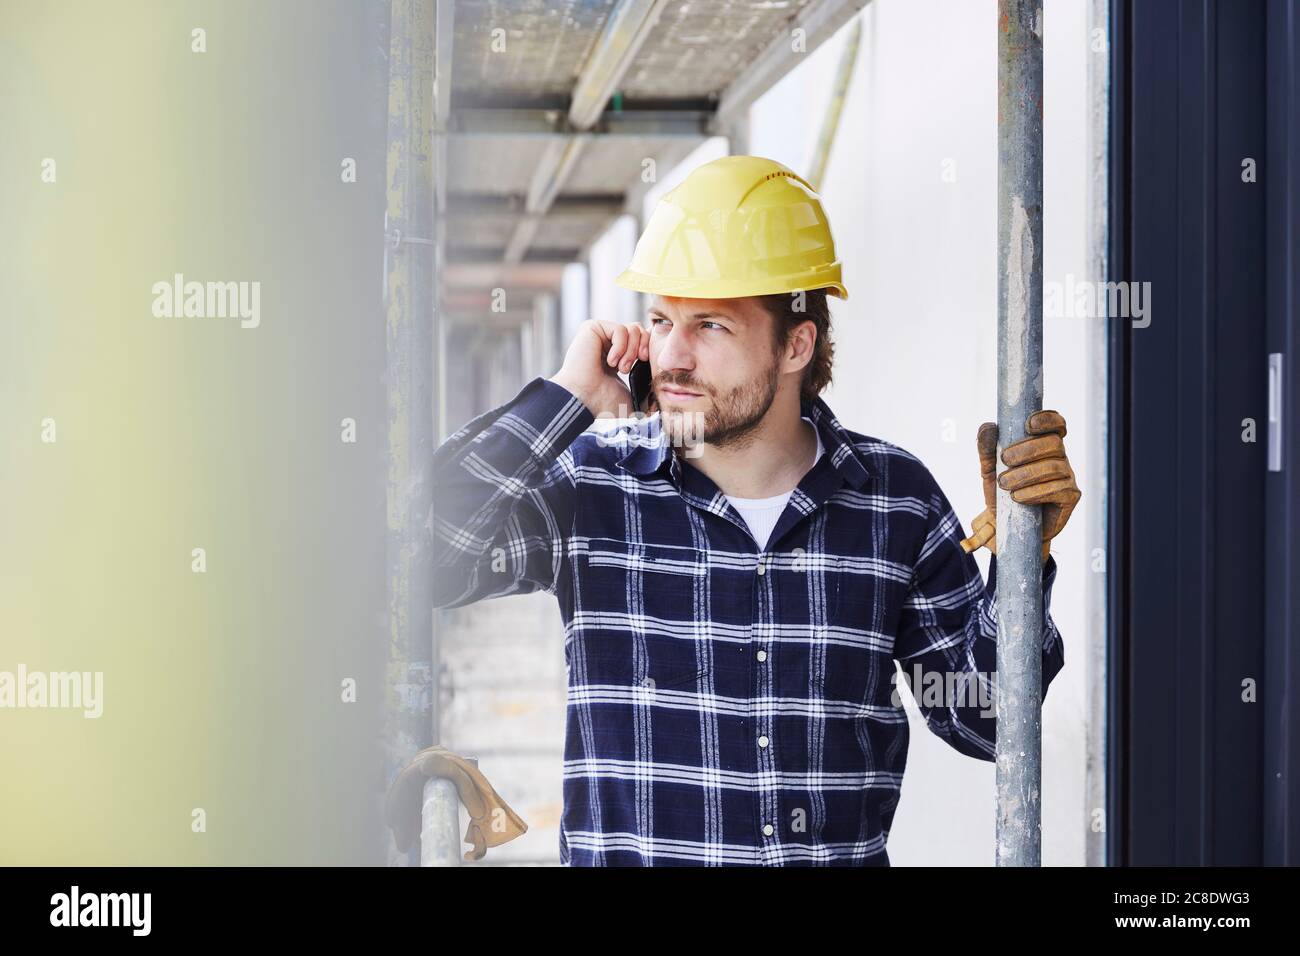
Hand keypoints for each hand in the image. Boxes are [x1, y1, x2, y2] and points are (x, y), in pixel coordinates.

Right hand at [549, 319, 649, 417]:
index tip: (646, 363)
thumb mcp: (631, 396)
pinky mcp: (592, 328)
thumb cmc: (602, 403)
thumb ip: (645, 392)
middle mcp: (608, 342)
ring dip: (630, 351)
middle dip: (642, 348)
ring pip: (632, 329)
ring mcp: (600, 335)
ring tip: (620, 368)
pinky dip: (620, 347)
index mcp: (618, 355)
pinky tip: (610, 362)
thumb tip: (661, 406)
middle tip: (632, 368)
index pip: (641, 339)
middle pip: (640, 330)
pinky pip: (620, 329)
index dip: (648, 348)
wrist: (584, 400)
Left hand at [958, 410, 1080, 560]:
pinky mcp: (1071, 497)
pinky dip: (1035, 492)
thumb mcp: (989, 469)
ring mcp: (1068, 477)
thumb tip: (989, 427)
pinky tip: (1018, 498)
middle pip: (1054, 443)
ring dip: (1025, 474)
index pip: (1056, 424)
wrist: (1006, 528)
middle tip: (1004, 461)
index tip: (1028, 425)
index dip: (1047, 419)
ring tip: (1005, 484)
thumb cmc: (1001, 493)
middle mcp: (1060, 458)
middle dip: (1027, 449)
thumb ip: (987, 448)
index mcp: (1043, 446)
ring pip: (1054, 467)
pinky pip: (1058, 489)